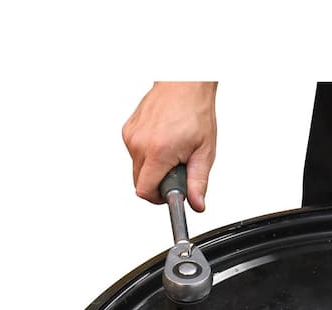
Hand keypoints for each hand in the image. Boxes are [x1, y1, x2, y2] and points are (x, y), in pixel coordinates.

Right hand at [122, 82, 217, 210]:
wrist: (184, 82)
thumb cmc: (195, 111)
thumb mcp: (204, 152)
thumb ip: (198, 182)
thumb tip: (197, 204)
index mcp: (158, 151)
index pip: (144, 191)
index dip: (157, 198)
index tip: (169, 193)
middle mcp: (139, 143)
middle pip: (139, 182)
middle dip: (157, 183)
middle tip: (176, 169)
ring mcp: (131, 136)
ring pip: (138, 169)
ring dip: (153, 168)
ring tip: (172, 152)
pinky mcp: (128, 130)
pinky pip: (135, 154)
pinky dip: (148, 155)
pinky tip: (163, 142)